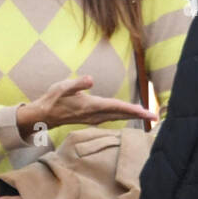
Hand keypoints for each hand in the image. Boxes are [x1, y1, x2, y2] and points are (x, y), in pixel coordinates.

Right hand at [16, 75, 156, 137]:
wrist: (43, 116)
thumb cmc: (52, 99)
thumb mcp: (62, 87)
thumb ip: (77, 83)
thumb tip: (91, 79)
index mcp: (90, 105)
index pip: (116, 107)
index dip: (132, 108)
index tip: (145, 111)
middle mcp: (94, 114)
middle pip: (120, 114)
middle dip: (137, 114)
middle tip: (154, 116)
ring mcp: (92, 118)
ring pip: (116, 117)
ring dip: (131, 115)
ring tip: (145, 114)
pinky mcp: (90, 118)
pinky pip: (111, 117)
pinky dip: (121, 115)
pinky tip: (125, 114)